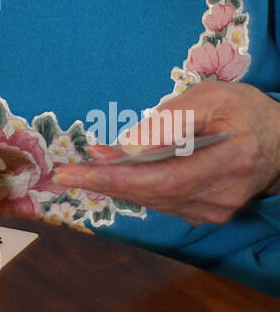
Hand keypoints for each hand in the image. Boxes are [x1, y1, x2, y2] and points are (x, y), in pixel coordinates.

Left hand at [51, 81, 279, 225]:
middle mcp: (220, 197)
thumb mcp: (212, 98)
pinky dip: (136, 188)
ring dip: (117, 186)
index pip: (163, 179)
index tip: (80, 173)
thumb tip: (131, 142)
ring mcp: (215, 210)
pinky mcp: (207, 213)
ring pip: (155, 201)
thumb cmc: (244, 111)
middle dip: (107, 184)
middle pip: (154, 195)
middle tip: (67, 172)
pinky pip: (164, 202)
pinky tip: (115, 174)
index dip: (118, 180)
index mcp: (227, 163)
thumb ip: (172, 119)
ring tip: (85, 168)